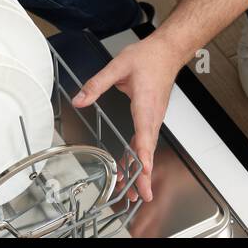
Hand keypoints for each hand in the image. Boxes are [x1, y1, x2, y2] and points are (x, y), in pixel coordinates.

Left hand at [71, 32, 185, 202]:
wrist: (167, 51)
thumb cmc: (149, 58)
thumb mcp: (118, 66)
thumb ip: (97, 84)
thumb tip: (80, 99)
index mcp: (145, 103)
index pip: (145, 134)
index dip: (143, 154)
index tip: (142, 171)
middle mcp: (152, 115)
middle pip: (148, 149)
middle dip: (144, 173)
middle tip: (140, 195)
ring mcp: (154, 117)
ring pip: (148, 147)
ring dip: (141, 169)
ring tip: (133, 191)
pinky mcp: (152, 117)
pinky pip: (146, 141)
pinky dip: (140, 157)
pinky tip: (130, 166)